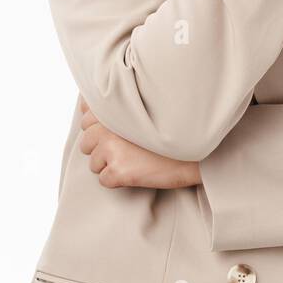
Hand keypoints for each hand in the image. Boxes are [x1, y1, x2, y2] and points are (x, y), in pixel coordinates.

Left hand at [78, 99, 201, 188]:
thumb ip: (117, 103)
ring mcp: (111, 150)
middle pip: (86, 142)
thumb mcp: (145, 107)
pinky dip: (117, 180)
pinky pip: (104, 180)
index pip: (86, 117)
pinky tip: (137, 171)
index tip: (119, 131)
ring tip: (136, 159)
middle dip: (102, 147)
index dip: (100, 127)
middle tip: (129, 148)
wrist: (197, 153)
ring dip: (110, 164)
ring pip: (94, 163)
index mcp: (113, 109)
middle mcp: (108, 127)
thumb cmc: (174, 128)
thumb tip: (85, 102)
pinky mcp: (117, 171)